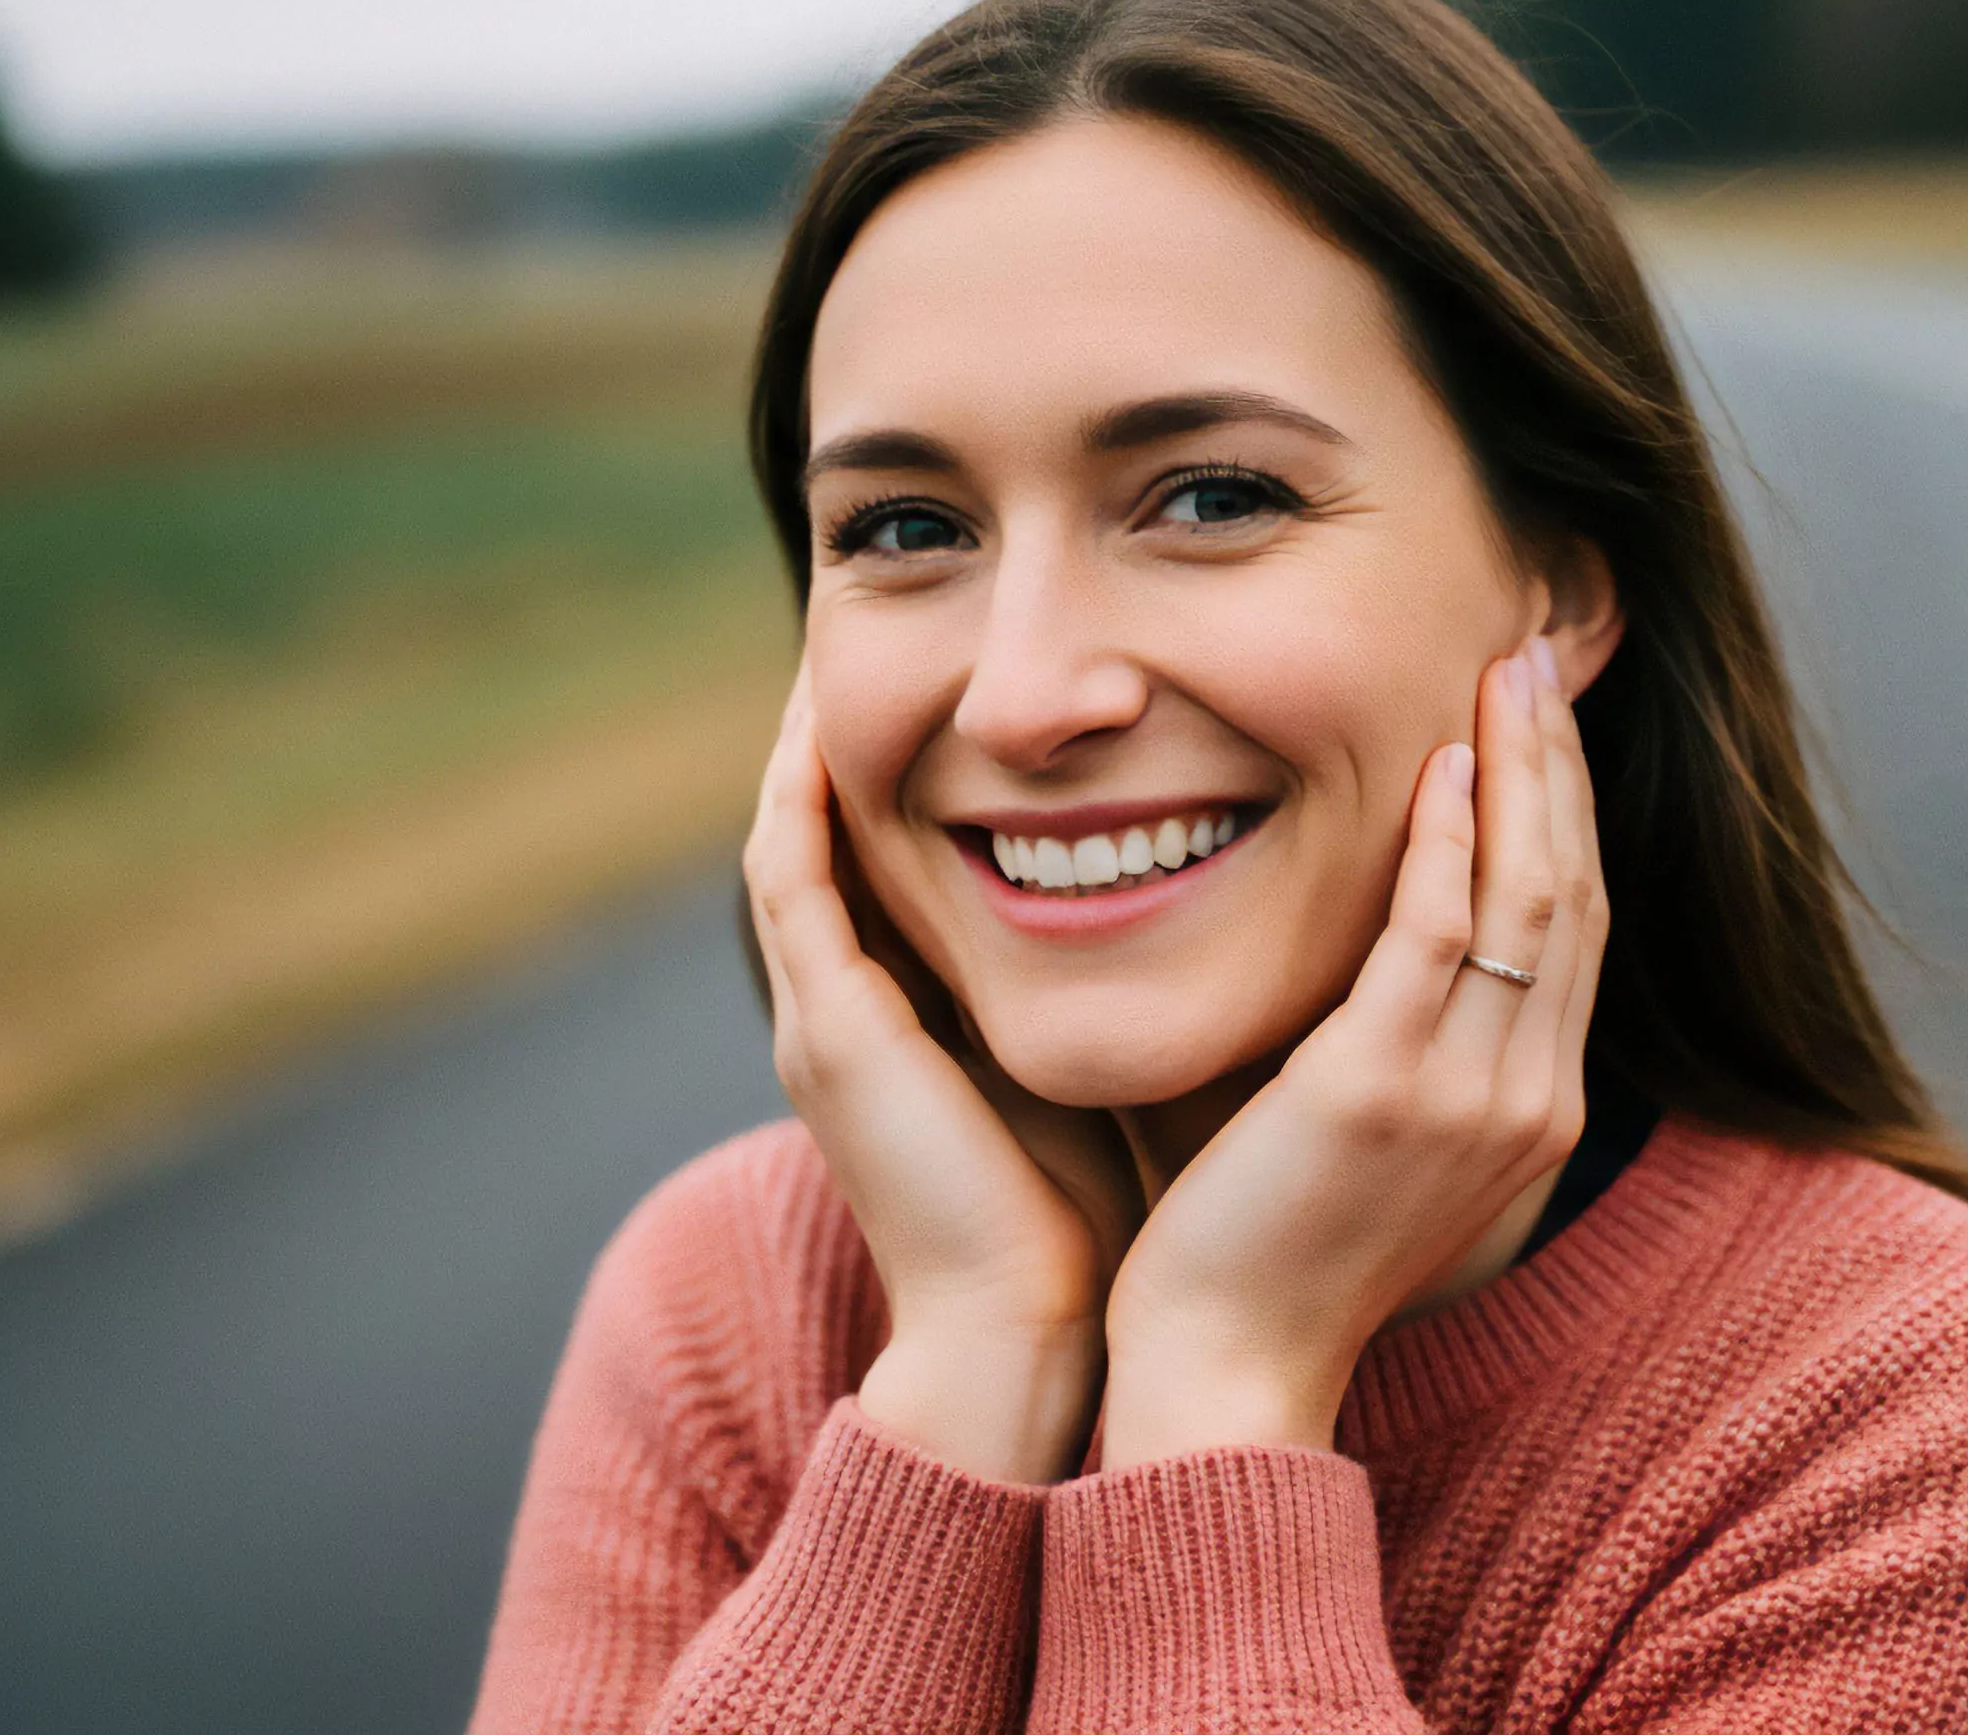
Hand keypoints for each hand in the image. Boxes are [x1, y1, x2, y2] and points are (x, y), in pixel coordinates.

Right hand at [742, 669, 1139, 1481]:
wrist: (1023, 1333)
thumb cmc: (1079, 1218)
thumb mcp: (1076, 1061)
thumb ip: (1092, 987)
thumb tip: (1180, 902)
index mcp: (891, 1024)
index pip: (871, 864)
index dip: (889, 772)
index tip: (937, 687)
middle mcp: (837, 1012)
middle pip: (812, 836)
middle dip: (833, 736)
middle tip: (869, 634)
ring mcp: (821, 1020)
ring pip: (787, 842)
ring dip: (802, 744)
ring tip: (831, 646)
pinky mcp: (832, 1031)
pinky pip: (791, 884)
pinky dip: (798, 800)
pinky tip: (820, 726)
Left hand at [1096, 638, 1607, 1467]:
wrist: (1229, 1367)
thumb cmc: (1262, 1247)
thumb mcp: (1358, 1127)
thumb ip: (1379, 1029)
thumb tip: (1349, 919)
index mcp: (1531, 1111)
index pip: (1571, 928)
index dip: (1562, 813)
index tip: (1538, 718)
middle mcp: (1527, 1099)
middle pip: (1569, 893)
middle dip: (1557, 765)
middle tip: (1532, 657)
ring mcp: (1469, 1095)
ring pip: (1525, 897)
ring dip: (1518, 772)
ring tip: (1501, 674)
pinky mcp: (1384, 1087)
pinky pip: (1441, 936)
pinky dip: (1448, 841)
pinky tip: (1439, 764)